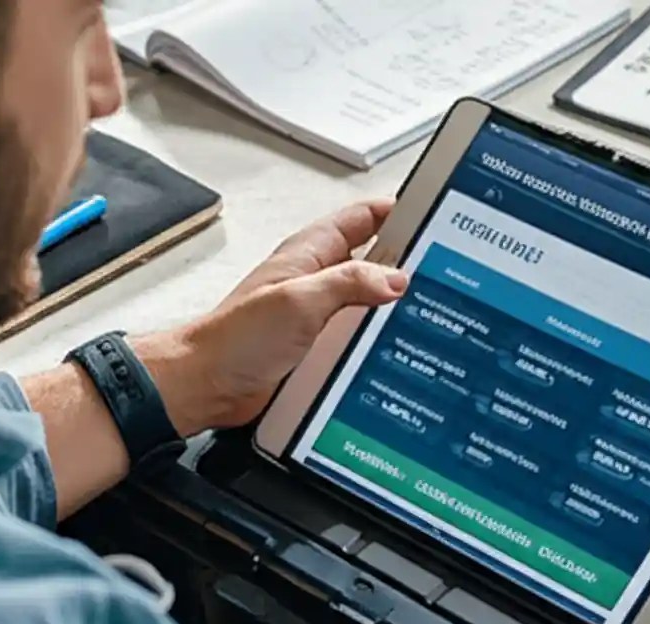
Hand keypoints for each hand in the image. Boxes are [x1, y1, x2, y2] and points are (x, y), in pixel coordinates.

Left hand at [144, 199, 407, 433]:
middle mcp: (316, 279)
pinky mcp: (316, 346)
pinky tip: (396, 350)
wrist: (205, 385)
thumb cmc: (235, 339)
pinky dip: (375, 339)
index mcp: (310, 253)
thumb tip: (396, 278)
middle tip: (444, 273)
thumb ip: (350, 282)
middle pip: (373, 260)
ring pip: (369, 301)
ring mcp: (317, 313)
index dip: (398, 212)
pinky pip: (355, 335)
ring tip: (430, 313)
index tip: (433, 217)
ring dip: (392, 308)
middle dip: (406, 264)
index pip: (363, 217)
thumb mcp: (300, 300)